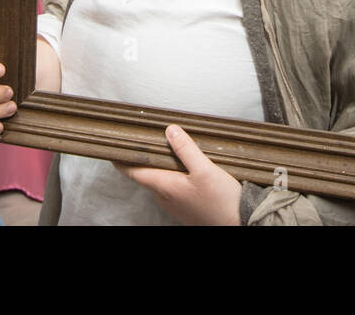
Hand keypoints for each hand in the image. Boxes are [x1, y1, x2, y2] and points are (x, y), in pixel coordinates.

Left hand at [114, 125, 242, 224]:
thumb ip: (186, 149)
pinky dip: (171, 176)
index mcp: (165, 186)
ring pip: (159, 183)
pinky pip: (172, 190)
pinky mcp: (187, 209)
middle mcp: (166, 198)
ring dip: (158, 167)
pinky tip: (183, 168)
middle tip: (141, 140)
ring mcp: (176, 205)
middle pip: (146, 175)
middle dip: (142, 159)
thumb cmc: (223, 200)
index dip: (121, 160)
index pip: (133, 172)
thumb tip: (169, 130)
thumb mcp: (205, 169)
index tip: (111, 147)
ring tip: (162, 149)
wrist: (242, 224)